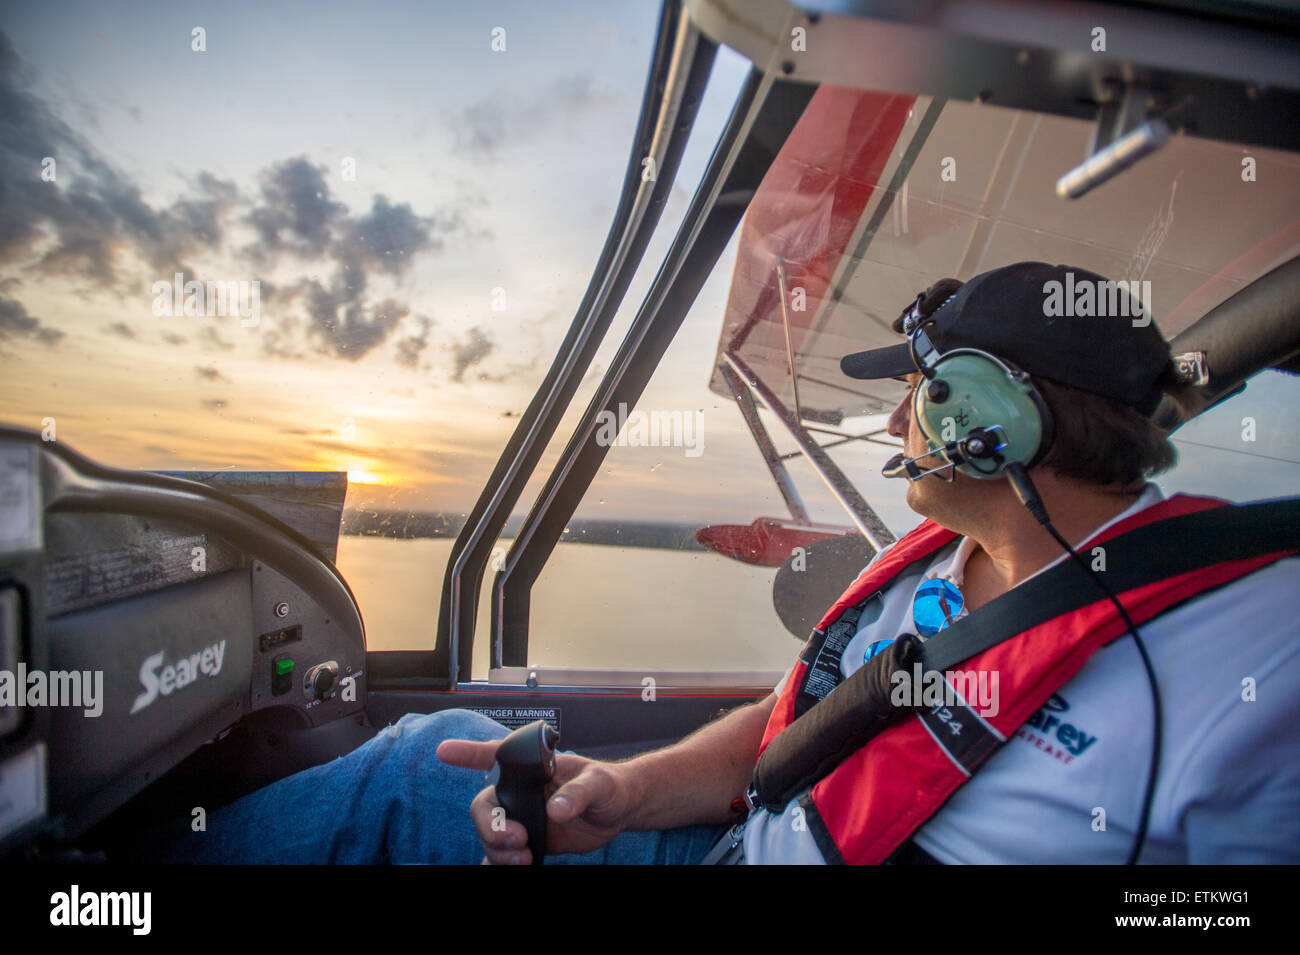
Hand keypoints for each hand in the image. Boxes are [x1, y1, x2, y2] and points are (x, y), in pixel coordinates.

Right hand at [436, 738, 640, 864]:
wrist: (618, 812)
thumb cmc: (609, 786)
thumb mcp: (600, 782)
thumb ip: (579, 792)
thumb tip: (557, 809)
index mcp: (533, 766)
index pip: (495, 755)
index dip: (467, 752)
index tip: (444, 751)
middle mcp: (520, 790)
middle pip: (485, 806)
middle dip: (491, 827)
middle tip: (517, 840)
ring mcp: (521, 817)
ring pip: (489, 834)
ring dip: (498, 850)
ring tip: (524, 860)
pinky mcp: (527, 841)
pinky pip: (501, 856)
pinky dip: (498, 865)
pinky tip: (510, 870)